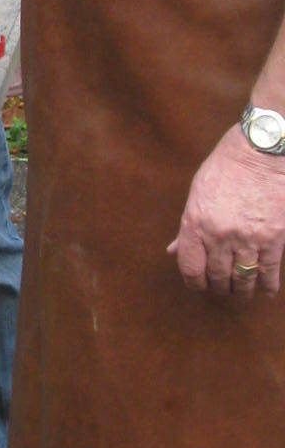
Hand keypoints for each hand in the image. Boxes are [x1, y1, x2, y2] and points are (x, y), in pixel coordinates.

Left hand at [168, 126, 284, 297]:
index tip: (197, 285)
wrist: (259, 154)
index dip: (193, 281)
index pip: (189, 265)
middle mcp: (219, 235)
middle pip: (216, 276)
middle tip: (220, 290)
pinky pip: (268, 272)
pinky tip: (265, 291)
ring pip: (242, 279)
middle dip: (217, 287)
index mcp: (195, 222)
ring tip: (240, 293)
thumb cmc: (224, 170)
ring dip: (241, 290)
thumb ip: (186, 226)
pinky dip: (266, 286)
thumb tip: (173, 250)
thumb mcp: (197, 194)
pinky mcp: (273, 240)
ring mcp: (247, 239)